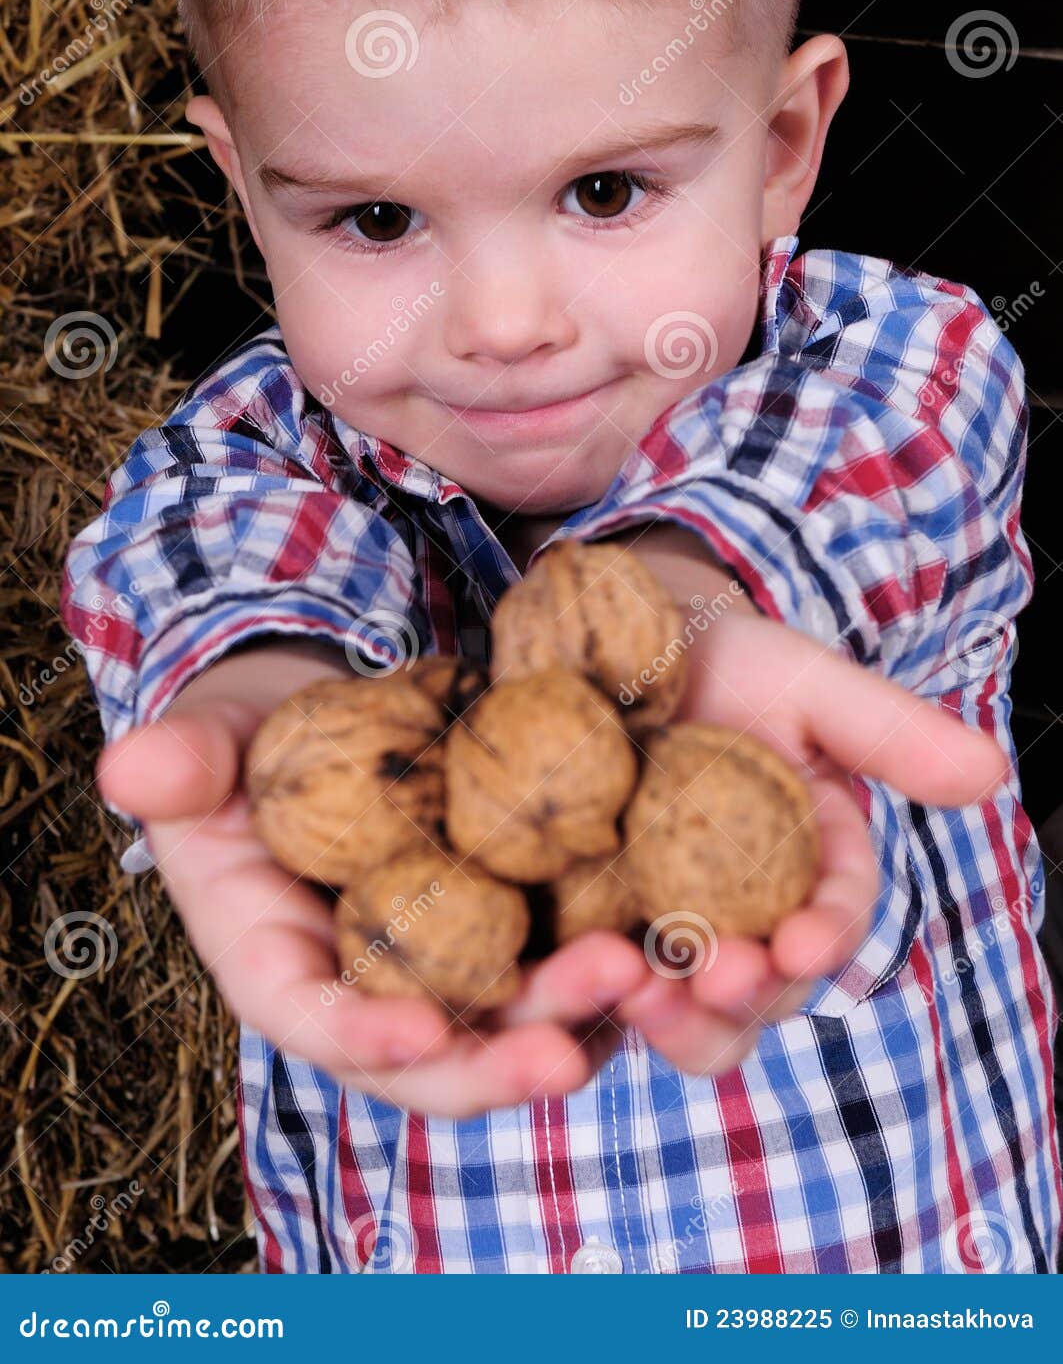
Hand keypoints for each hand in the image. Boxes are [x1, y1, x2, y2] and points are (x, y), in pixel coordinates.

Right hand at [97, 648, 650, 1118]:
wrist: (326, 712)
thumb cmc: (252, 733)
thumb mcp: (213, 736)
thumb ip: (183, 757)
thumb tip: (126, 770)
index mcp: (277, 953)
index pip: (311, 1015)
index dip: (361, 1035)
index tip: (420, 1035)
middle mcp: (366, 980)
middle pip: (431, 1050)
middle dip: (497, 1058)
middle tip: (568, 1047)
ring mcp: (442, 959)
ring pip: (510, 1018)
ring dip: (577, 1017)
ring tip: (644, 981)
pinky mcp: (508, 920)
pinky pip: (559, 956)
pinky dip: (613, 960)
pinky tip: (672, 940)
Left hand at [612, 530, 1007, 1073]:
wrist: (616, 641)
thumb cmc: (723, 659)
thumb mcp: (805, 681)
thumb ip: (888, 730)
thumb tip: (990, 772)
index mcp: (809, 864)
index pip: (834, 917)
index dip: (827, 935)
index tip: (802, 942)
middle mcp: (745, 915)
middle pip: (761, 992)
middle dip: (744, 998)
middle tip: (718, 979)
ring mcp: (662, 928)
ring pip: (681, 1011)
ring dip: (670, 1017)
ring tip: (637, 990)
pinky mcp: (586, 929)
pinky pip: (589, 984)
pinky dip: (583, 993)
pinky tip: (564, 978)